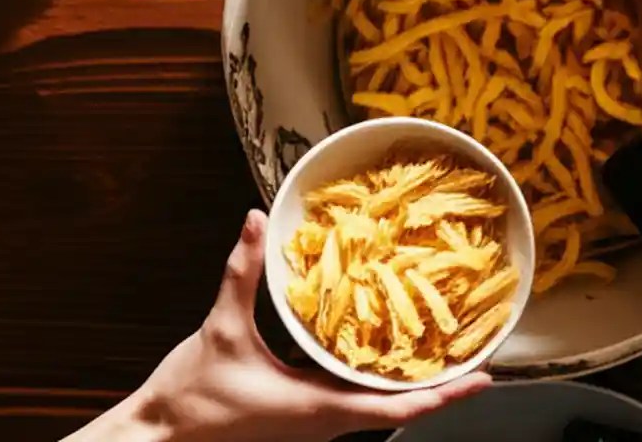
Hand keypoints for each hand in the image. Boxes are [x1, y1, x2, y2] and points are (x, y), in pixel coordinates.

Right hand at [67, 210, 487, 441]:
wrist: (157, 441)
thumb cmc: (190, 397)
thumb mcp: (219, 329)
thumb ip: (241, 273)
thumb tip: (253, 221)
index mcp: (318, 407)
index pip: (397, 408)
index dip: (445, 395)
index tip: (484, 377)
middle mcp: (326, 422)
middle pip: (399, 407)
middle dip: (441, 384)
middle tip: (478, 354)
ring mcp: (315, 424)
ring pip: (378, 405)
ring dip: (414, 383)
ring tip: (447, 349)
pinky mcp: (303, 419)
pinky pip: (355, 401)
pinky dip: (381, 380)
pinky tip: (389, 355)